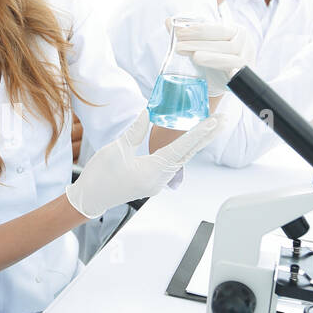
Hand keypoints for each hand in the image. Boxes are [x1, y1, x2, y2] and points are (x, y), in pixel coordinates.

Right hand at [65, 109, 219, 218]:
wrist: (89, 198)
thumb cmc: (100, 177)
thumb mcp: (117, 148)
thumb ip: (136, 131)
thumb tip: (148, 113)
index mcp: (152, 171)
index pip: (181, 147)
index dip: (198, 132)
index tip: (213, 120)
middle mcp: (160, 179)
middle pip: (188, 154)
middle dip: (206, 136)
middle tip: (223, 120)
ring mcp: (157, 182)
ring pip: (182, 158)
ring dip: (197, 142)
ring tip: (212, 127)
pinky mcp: (153, 182)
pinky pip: (173, 163)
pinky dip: (184, 150)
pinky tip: (190, 141)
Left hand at [171, 22, 256, 95]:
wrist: (223, 82)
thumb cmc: (212, 59)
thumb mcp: (201, 45)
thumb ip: (187, 34)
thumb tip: (168, 21)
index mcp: (236, 31)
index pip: (217, 29)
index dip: (199, 30)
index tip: (179, 33)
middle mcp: (245, 43)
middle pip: (223, 42)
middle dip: (200, 42)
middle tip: (179, 46)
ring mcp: (247, 59)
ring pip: (230, 55)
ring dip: (211, 55)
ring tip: (194, 57)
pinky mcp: (246, 74)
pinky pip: (239, 71)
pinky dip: (231, 71)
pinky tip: (224, 73)